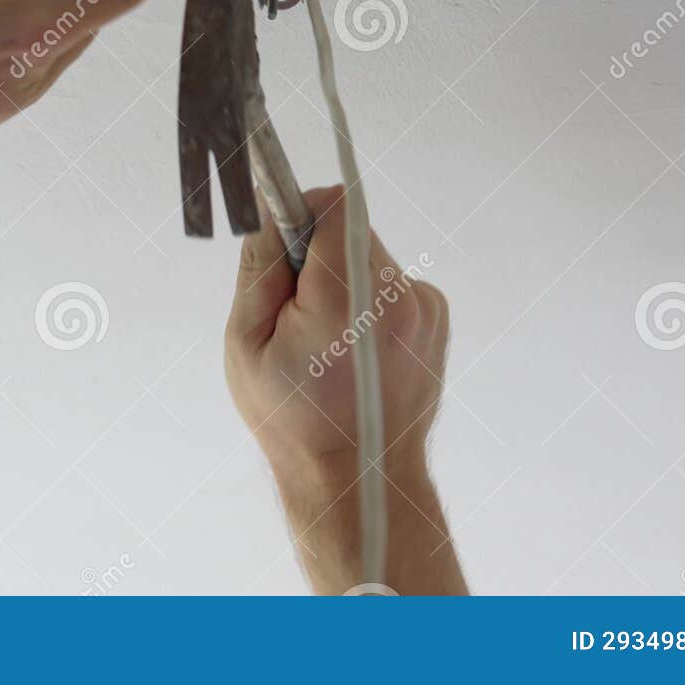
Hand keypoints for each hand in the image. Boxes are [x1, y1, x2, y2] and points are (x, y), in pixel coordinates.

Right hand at [225, 187, 465, 593]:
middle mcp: (397, 297)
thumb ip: (260, 265)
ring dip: (344, 281)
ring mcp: (425, 308)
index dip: (302, 215)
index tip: (284, 249)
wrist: (360, 479)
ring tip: (328, 343)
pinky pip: (392, 286)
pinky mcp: (437, 318)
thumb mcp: (246, 343)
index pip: (335, 205)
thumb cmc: (294, 420)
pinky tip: (356, 352)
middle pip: (352, 231)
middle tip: (297, 313)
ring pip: (371, 259)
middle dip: (319, 257)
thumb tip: (273, 209)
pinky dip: (370, 304)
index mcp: (346, 297)